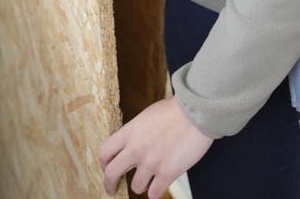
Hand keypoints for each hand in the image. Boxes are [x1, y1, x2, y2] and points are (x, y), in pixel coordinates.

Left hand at [99, 96, 213, 197]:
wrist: (196, 112)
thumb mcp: (147, 115)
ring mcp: (151, 163)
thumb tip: (131, 144)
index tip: (107, 167)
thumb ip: (136, 132)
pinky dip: (156, 190)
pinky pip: (154, 193)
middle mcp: (136, 149)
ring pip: (135, 187)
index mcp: (130, 132)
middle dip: (110, 184)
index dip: (103, 163)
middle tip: (112, 189)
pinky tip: (160, 183)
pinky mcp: (167, 173)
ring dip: (142, 184)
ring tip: (150, 178)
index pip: (104, 152)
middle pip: (111, 174)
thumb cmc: (176, 110)